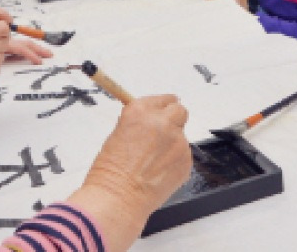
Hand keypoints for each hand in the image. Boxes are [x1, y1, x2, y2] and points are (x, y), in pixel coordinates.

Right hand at [68, 95, 191, 249]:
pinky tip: (158, 173)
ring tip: (153, 163)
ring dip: (172, 144)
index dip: (163, 106)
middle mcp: (162, 122)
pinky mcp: (186, 160)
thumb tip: (148, 123)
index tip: (164, 110)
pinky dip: (174, 162)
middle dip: (173, 119)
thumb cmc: (110, 171)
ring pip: (181, 137)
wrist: (118, 198)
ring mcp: (177, 141)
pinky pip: (182, 156)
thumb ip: (138, 124)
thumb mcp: (118, 135)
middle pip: (179, 111)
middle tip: (164, 133)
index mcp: (140, 111)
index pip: (162, 99)